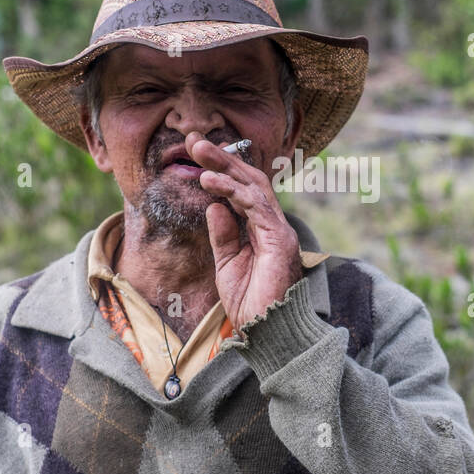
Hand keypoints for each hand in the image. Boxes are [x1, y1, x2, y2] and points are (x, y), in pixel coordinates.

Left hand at [187, 131, 304, 330]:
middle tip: (194, 141)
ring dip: (224, 167)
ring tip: (198, 152)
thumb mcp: (228, 264)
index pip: (243, 191)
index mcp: (262, 230)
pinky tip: (210, 181)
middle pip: (249, 181)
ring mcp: (279, 231)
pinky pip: (255, 206)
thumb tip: (214, 206)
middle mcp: (273, 225)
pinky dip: (232, 190)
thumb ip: (223, 235)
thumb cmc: (252, 304)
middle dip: (222, 159)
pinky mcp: (279, 239)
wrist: (269, 332)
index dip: (222, 171)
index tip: (197, 156)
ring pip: (253, 186)